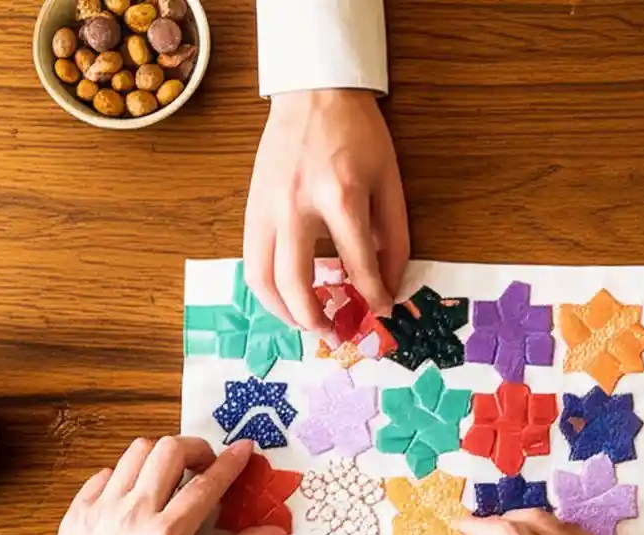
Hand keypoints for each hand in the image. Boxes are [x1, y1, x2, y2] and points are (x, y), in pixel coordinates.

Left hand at [2, 438, 283, 534]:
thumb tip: (272, 532)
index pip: (206, 484)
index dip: (231, 462)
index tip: (245, 449)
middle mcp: (132, 515)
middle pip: (169, 450)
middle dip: (196, 448)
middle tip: (205, 466)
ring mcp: (100, 509)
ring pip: (137, 451)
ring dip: (162, 456)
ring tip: (171, 477)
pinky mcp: (78, 511)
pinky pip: (107, 473)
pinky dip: (127, 475)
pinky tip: (136, 497)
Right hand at [243, 88, 410, 329]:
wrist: (314, 93)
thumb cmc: (358, 135)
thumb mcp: (390, 182)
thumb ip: (393, 237)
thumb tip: (391, 285)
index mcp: (340, 196)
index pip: (356, 265)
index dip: (372, 296)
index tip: (381, 311)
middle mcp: (296, 206)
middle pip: (294, 283)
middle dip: (315, 319)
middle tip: (336, 332)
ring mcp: (266, 207)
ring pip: (261, 278)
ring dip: (283, 312)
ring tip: (307, 322)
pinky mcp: (250, 207)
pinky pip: (251, 261)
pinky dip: (267, 289)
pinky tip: (287, 297)